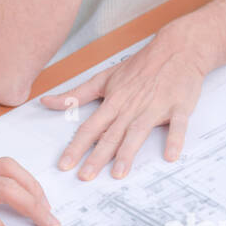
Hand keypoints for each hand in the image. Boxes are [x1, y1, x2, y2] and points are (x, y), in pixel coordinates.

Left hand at [40, 24, 206, 179]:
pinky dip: (175, 139)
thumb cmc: (140, 65)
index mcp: (113, 101)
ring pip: (138, 132)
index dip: (75, 147)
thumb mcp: (104, 77)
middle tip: (85, 177)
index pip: (89, 127)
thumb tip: (47, 101)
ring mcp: (155, 107)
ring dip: (127, 152)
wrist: (177, 48)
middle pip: (111, 134)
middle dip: (97, 157)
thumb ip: (76, 94)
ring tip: (118, 173)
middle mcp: (131, 106)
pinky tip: (170, 155)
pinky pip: (177, 125)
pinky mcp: (178, 106)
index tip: (65, 165)